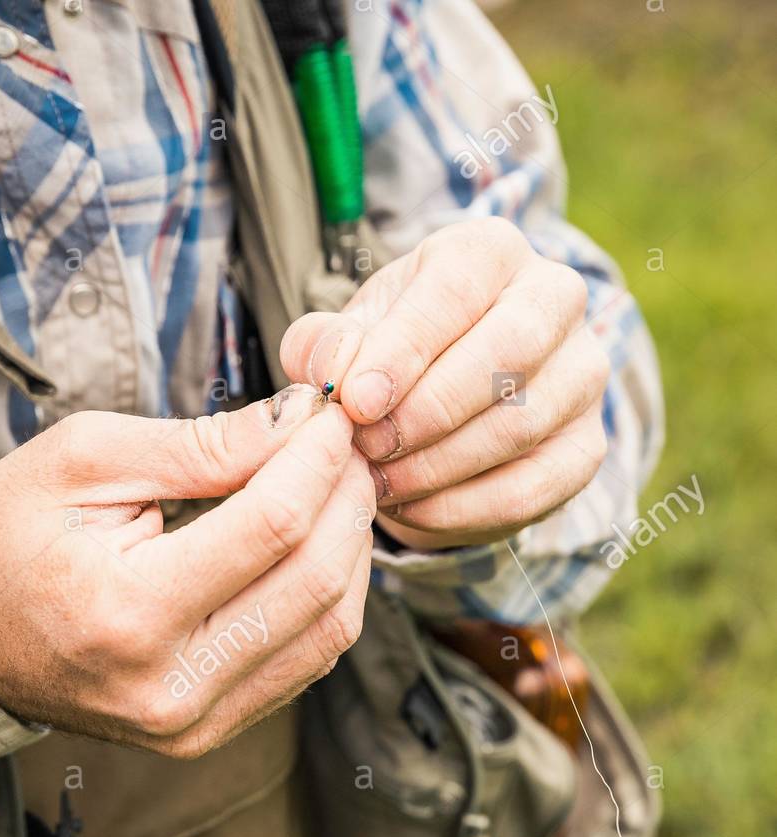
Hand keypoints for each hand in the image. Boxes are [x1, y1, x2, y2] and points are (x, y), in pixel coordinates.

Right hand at [0, 389, 374, 756]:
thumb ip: (199, 445)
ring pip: (329, 631)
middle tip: (346, 444)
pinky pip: (306, 663)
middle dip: (348, 498)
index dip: (317, 459)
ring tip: (338, 488)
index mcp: (126, 610)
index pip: (272, 526)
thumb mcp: (84, 461)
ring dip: (352, 549)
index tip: (328, 414)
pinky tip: (318, 546)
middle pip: (316, 582)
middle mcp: (169, 684)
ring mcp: (193, 723)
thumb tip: (297, 419)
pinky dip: (328, 598)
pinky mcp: (208, 733)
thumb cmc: (9, 538)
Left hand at [281, 218, 609, 548]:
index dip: (404, 349)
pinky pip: (533, 487)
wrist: (444, 403)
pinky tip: (414, 509)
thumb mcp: (350, 336)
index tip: (355, 401)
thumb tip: (334, 370)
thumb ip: (325, 345)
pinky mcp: (588, 446)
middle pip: (508, 351)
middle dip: (427, 411)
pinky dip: (465, 508)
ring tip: (380, 481)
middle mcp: (555, 300)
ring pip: (521, 424)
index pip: (457, 288)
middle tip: (368, 448)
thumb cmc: (394, 354)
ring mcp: (582, 375)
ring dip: (438, 465)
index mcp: (493, 250)